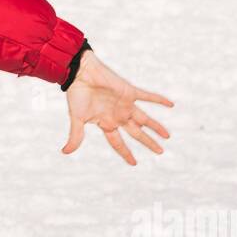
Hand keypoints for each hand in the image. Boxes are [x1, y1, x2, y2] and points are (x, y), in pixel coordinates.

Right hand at [61, 51, 172, 165]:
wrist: (80, 73)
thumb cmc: (77, 95)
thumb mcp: (77, 119)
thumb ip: (76, 136)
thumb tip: (65, 152)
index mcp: (106, 123)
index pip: (118, 142)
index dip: (126, 153)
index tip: (134, 163)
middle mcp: (118, 115)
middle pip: (136, 133)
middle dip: (148, 142)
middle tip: (160, 151)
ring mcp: (125, 104)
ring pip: (145, 118)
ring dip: (156, 126)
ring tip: (168, 136)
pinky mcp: (129, 91)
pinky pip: (147, 96)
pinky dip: (158, 100)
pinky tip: (171, 104)